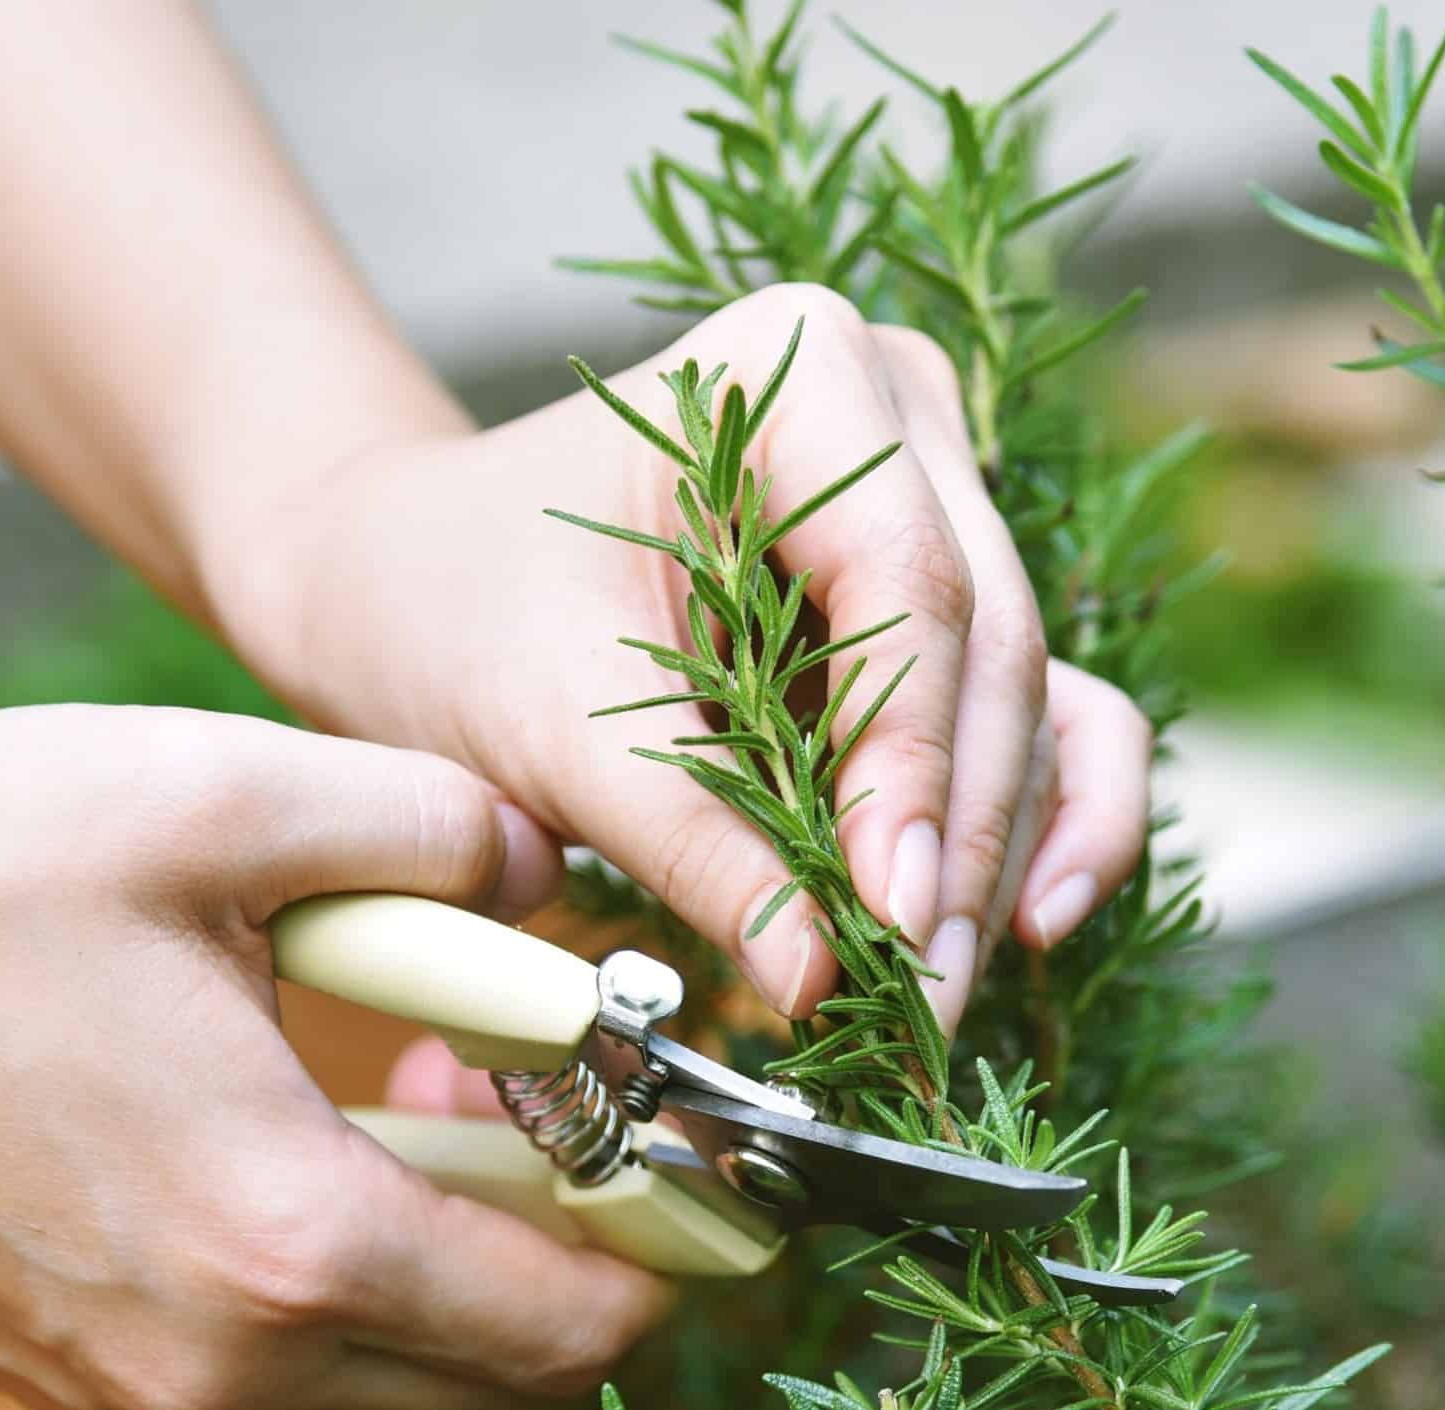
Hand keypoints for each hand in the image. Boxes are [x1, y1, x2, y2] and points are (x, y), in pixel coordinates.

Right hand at [0, 707, 673, 1409]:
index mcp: (284, 1233)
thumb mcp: (218, 799)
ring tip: (428, 1090)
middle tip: (564, 1108)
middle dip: (569, 1258)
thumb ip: (435, 830)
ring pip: (384, 1378)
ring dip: (451, 1265)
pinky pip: (270, 1363)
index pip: (565, 1319)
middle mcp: (218, 1359)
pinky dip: (336, 1278)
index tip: (705, 1171)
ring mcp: (131, 1386)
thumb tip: (548, 871)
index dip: (670, 1252)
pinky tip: (298, 1131)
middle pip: (493, 1376)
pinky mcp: (61, 1374)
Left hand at [211, 284, 1153, 1034]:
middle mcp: (901, 419)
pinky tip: (1027, 926)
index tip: (891, 916)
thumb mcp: (551, 727)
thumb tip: (818, 979)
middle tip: (919, 1000)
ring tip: (937, 999)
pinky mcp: (942, 610)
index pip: (906, 583)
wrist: (402, 581)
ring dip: (994, 859)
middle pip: (988, 647)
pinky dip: (1042, 821)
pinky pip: (1042, 713)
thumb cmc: (453, 612)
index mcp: (798, 373)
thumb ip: (692, 844)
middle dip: (956, 840)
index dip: (913, 762)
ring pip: (1026, 698)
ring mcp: (939, 507)